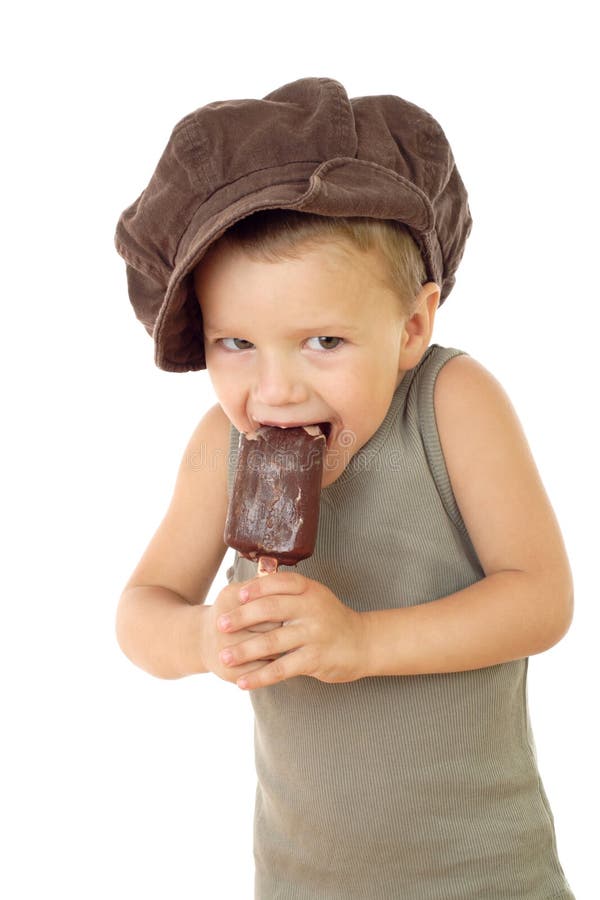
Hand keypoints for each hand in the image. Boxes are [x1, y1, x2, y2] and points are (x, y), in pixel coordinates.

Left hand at [215, 572, 365, 689]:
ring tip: (224, 657)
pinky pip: (282, 669)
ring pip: (272, 642)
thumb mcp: (313, 596)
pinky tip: (243, 682)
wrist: (364, 642)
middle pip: (270, 610)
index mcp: (309, 590)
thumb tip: (248, 588)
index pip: (279, 583)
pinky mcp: (315, 659)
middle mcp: (311, 608)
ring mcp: (313, 634)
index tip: (236, 595)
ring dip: (244, 651)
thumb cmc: (329, 617)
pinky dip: (260, 676)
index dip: (256, 588)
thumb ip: (286, 592)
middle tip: (220, 625)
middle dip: (241, 618)